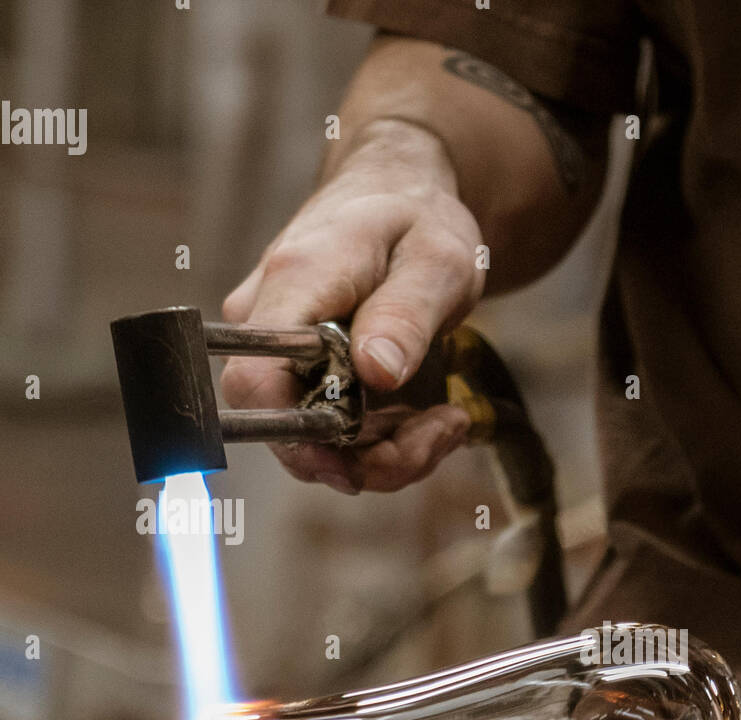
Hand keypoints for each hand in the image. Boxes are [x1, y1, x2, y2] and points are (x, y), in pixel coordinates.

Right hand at [220, 121, 481, 493]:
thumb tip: (374, 371)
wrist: (400, 200)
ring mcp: (280, 358)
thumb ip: (405, 315)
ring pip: (317, 446)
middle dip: (371, 457)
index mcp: (293, 286)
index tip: (360, 461)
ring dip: (391, 456)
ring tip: (448, 421)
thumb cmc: (417, 221)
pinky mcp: (303, 380)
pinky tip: (433, 419)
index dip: (297, 436)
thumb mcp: (437, 260)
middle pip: (287, 430)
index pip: (256, 381)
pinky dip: (388, 446)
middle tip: (444, 428)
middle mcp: (267, 327)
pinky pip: (336, 438)